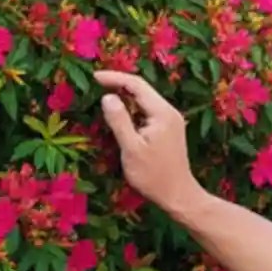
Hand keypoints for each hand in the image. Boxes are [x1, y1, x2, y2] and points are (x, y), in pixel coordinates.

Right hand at [94, 70, 203, 218]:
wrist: (177, 193)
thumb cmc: (153, 174)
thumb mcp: (131, 148)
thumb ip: (119, 121)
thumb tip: (108, 97)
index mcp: (162, 113)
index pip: (137, 85)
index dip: (115, 78)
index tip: (94, 77)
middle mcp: (170, 112)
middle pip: (142, 89)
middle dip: (119, 83)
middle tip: (95, 82)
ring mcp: (171, 120)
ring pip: (145, 100)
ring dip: (125, 94)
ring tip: (103, 91)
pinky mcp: (168, 129)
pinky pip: (148, 111)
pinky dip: (132, 107)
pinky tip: (119, 111)